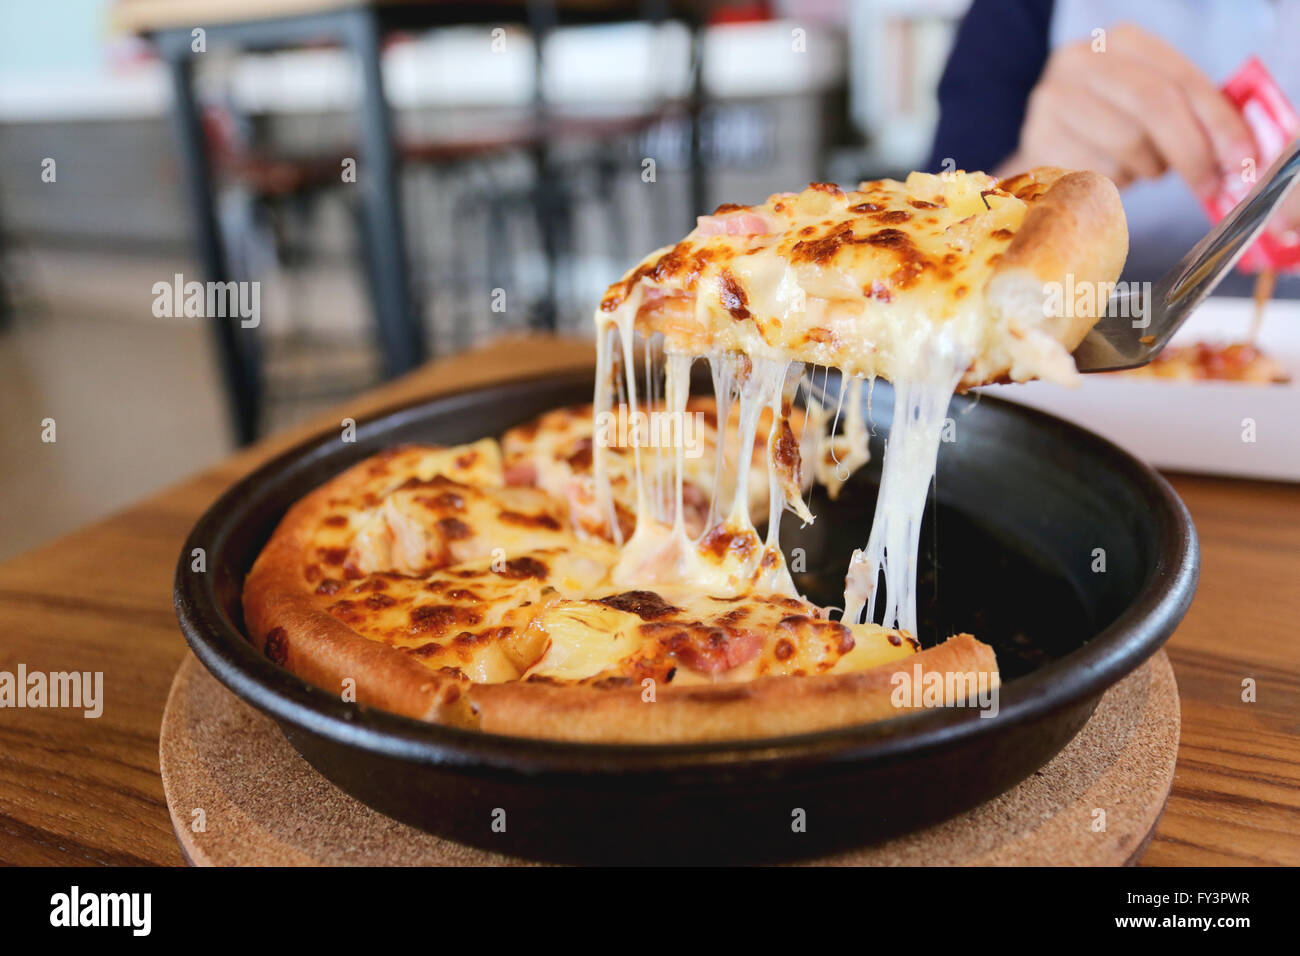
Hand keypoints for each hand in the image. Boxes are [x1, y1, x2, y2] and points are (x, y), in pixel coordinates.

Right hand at [998, 23, 1255, 199]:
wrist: (1050, 141)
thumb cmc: (1115, 122)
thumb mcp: (1154, 102)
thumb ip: (1194, 113)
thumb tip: (1238, 155)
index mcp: (1122, 41)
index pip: (1181, 79)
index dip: (1217, 121)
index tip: (1240, 159)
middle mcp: (1081, 60)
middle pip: (1154, 106)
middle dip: (1191, 151)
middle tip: (1209, 185)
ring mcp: (1054, 99)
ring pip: (1126, 143)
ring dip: (1149, 167)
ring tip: (1146, 168)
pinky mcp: (1038, 139)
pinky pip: (1096, 171)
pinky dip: (1116, 181)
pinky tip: (1113, 172)